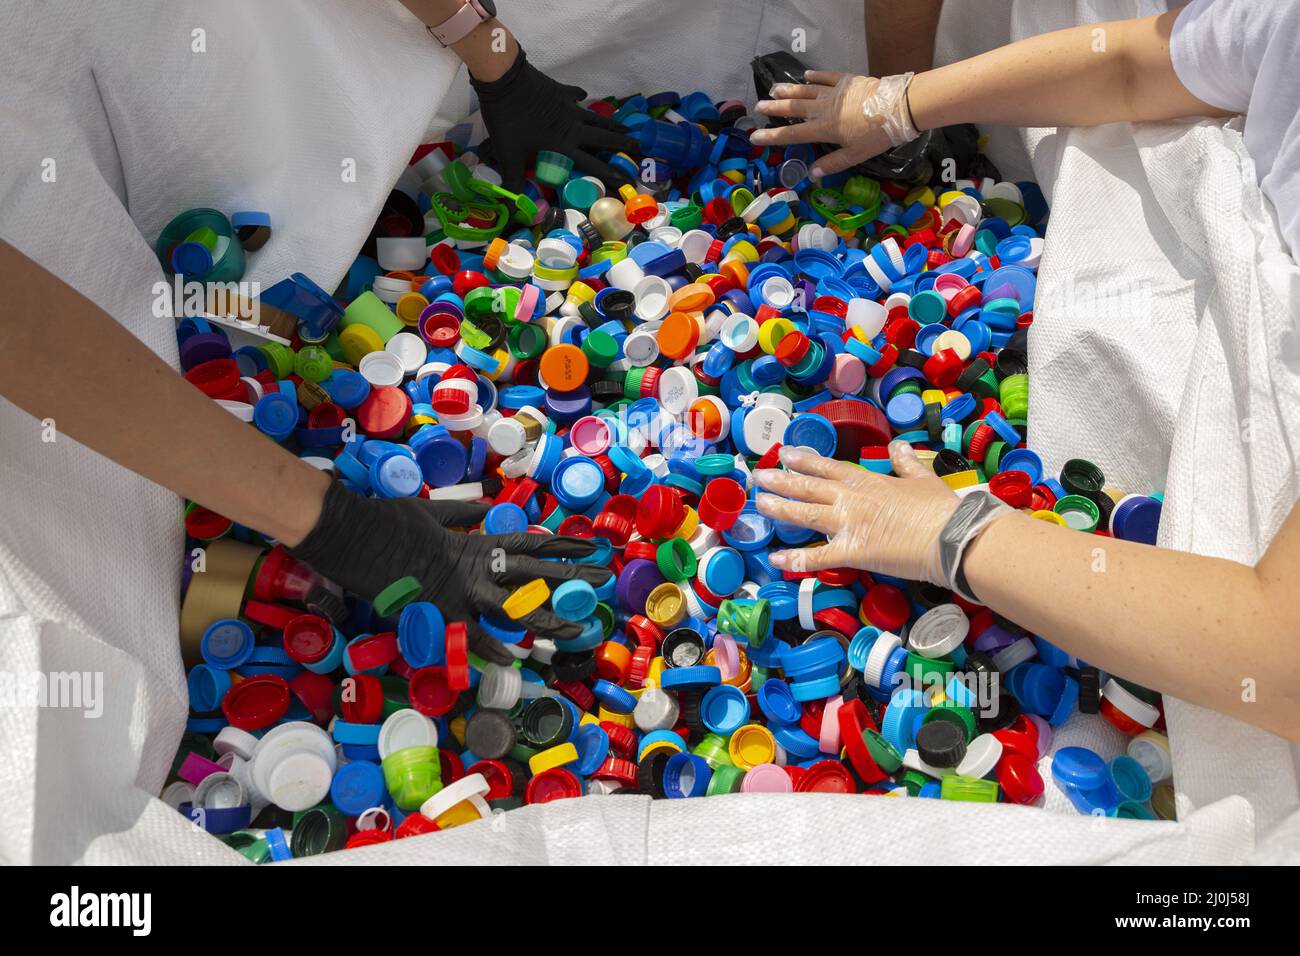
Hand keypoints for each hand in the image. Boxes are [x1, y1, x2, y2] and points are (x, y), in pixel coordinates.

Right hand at [289, 482, 611, 663]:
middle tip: (603, 582)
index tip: (591, 548)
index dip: (563, 546)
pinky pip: (470, 636)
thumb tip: (484, 507)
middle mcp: (476, 569)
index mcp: (476, 544)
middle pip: (535, 575)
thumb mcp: (431, 511)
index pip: (530, 545)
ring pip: (514, 610)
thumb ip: (462, 514)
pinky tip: (513, 660)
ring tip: (576, 631)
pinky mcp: (437, 614)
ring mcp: (459, 594)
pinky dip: (490, 648)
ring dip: (547, 621)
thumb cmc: (387, 521)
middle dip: (571, 579)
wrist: (351, 534)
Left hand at [474, 47, 637, 190]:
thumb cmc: (508, 119)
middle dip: (622, 144)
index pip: (592, 164)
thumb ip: (513, 181)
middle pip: (603, 137)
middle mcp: (573, 126)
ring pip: (596, 118)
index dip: (610, 174)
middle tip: (639, 147)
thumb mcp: (509, 154)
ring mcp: (569, 107)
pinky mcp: (561, 91)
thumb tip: (513, 209)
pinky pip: (576, 96)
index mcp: (564, 144)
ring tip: (625, 128)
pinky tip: (582, 97)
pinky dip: (580, 98)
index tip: (626, 181)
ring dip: (611, 124)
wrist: (506, 80)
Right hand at [752, 71, 918, 178]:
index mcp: (825, 128)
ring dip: (789, 89)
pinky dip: (815, 76)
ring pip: (807, 90)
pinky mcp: (847, 81)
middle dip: (775, 107)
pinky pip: (827, 77)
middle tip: (758, 105)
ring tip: (774, 88)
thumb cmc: (877, 135)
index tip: (755, 135)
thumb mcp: (855, 155)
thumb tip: (812, 173)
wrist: (898, 107)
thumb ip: (832, 163)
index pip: (793, 133)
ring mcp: (835, 93)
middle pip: (795, 107)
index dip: (772, 136)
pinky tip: (805, 75)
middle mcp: (824, 109)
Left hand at [753, 442, 959, 581]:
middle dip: (782, 481)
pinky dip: (795, 559)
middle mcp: (851, 499)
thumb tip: (901, 446)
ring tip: (759, 504)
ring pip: (805, 514)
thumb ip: (906, 463)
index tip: (785, 453)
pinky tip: (776, 559)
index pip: (828, 467)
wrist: (951, 535)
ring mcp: (848, 524)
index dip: (804, 460)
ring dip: (780, 509)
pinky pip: (817, 557)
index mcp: (867, 481)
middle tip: (760, 477)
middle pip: (809, 487)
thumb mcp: (923, 478)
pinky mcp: (852, 552)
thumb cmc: (941, 508)